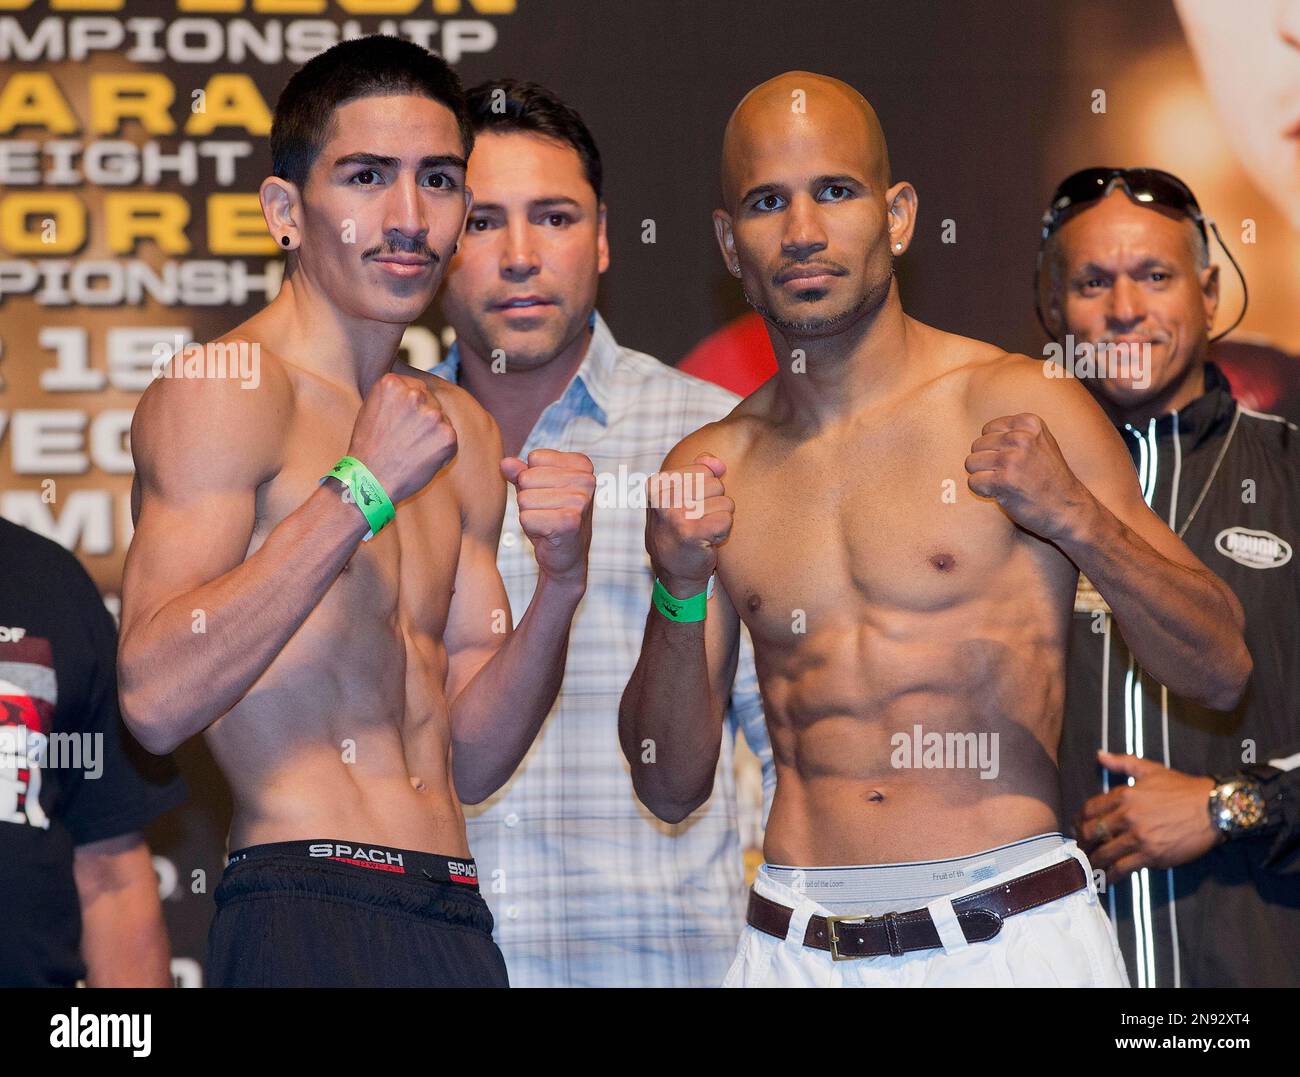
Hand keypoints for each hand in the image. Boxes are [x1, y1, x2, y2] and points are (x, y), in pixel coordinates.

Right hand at [347, 373, 457, 503]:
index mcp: (392, 383)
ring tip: (411, 452)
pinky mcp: (447, 435)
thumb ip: (395, 396)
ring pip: (442, 421)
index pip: (417, 388)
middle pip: (431, 402)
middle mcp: (414, 394)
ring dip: (433, 435)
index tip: (403, 424)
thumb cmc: (368, 448)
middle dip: (424, 420)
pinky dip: (441, 452)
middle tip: (406, 441)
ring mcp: (432, 414)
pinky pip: (450, 440)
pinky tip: (421, 461)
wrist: (370, 480)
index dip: (412, 409)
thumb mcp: (371, 409)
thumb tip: (416, 392)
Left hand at [502, 449, 594, 586]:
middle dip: (529, 498)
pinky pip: (526, 517)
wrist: (565, 558)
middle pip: (527, 477)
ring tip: (547, 523)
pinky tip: (547, 534)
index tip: (549, 495)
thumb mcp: (535, 490)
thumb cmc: (551, 518)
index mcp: (582, 465)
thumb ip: (520, 473)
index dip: (533, 479)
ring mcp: (581, 501)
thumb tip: (505, 463)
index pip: (535, 458)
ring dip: (530, 514)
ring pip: (525, 498)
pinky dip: (531, 529)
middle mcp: (587, 480)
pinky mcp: (570, 522)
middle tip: (547, 512)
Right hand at [645, 453, 732, 594]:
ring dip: (719, 520)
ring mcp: (675, 515)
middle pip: (716, 485)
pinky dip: (722, 533)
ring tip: (701, 533)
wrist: (674, 573)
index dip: (706, 490)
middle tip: (696, 523)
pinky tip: (707, 542)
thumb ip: (700, 471)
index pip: (704, 470)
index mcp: (657, 484)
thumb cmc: (681, 530)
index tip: (690, 508)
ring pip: (725, 503)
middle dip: (714, 505)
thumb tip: (719, 464)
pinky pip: (726, 520)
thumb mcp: (682, 496)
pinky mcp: (690, 533)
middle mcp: (662, 497)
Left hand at [965, 413, 1094, 540]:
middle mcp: (1021, 437)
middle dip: (987, 463)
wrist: (1070, 509)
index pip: (988, 429)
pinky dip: (983, 491)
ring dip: (984, 477)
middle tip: (1009, 476)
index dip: (994, 448)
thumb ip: (1015, 434)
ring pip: (971, 463)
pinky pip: (973, 482)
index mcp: (1029, 423)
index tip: (1013, 461)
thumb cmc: (1050, 479)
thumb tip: (982, 435)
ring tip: (1006, 484)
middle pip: (977, 446)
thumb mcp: (1040, 443)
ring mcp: (1012, 458)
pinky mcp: (1005, 480)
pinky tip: (1002, 494)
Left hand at [1074, 751, 1220, 882]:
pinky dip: (1110, 876)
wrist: (1213, 808)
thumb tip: (1098, 755)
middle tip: (1080, 850)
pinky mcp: (1151, 856)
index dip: (1078, 820)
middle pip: (1091, 832)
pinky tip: (1105, 880)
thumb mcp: (1150, 769)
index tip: (1077, 828)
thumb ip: (1121, 762)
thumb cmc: (1182, 788)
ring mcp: (1138, 838)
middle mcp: (1127, 816)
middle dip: (1081, 843)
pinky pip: (1122, 868)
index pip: (1089, 809)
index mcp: (1124, 795)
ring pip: (1104, 853)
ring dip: (1092, 862)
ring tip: (1087, 868)